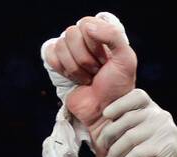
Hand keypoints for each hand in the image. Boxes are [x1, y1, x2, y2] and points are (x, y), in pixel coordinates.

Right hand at [42, 16, 137, 133]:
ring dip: (76, 68)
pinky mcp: (59, 64)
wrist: (105, 112)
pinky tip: (75, 79)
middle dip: (85, 59)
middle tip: (96, 72)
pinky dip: (63, 70)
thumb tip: (87, 27)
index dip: (94, 44)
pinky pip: (50, 55)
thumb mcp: (126, 60)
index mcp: (101, 35)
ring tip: (88, 78)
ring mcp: (70, 52)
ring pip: (61, 46)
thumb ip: (113, 36)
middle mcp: (85, 41)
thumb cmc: (118, 87)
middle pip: (71, 34)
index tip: (105, 61)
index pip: (86, 24)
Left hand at [98, 88, 176, 156]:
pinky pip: (137, 154)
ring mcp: (165, 131)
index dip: (119, 104)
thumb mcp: (141, 134)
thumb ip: (128, 123)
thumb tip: (101, 117)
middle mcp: (161, 116)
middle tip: (102, 149)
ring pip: (129, 138)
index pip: (136, 97)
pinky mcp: (165, 148)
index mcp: (153, 109)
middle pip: (127, 120)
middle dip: (109, 135)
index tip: (105, 116)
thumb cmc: (151, 156)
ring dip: (115, 153)